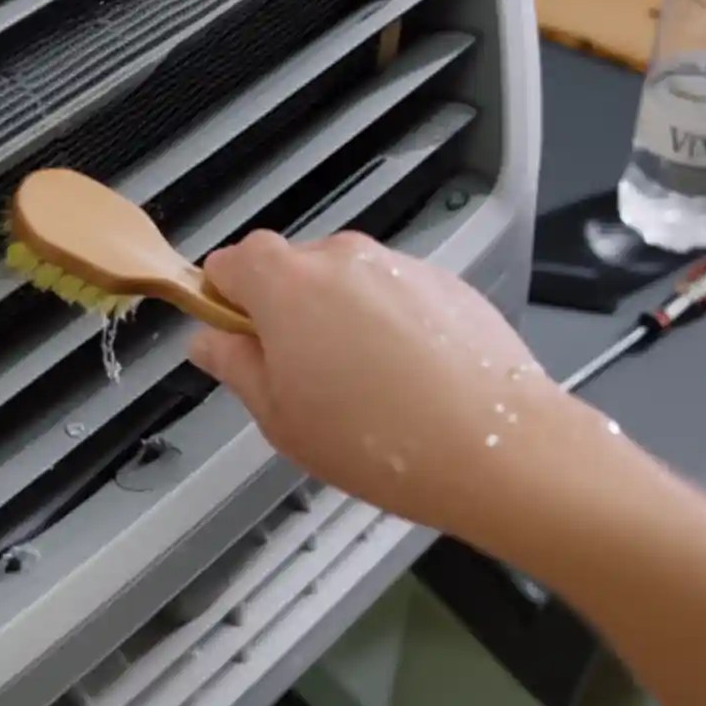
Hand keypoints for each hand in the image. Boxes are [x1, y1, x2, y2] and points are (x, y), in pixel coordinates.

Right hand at [189, 230, 559, 529]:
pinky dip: (388, 325)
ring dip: (338, 320)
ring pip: (344, 282)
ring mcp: (397, 266)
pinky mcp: (444, 283)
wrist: (496, 447)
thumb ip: (236, 367)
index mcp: (286, 285)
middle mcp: (341, 259)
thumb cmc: (381, 441)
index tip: (233, 337)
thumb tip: (209, 343)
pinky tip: (404, 382)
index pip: (230, 261)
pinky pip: (393, 294)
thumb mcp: (280, 418)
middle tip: (298, 377)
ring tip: (361, 389)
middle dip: (285, 312)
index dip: (225, 299)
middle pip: (290, 268)